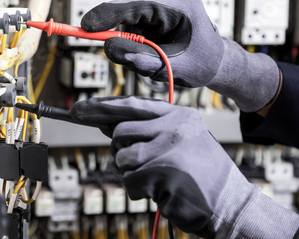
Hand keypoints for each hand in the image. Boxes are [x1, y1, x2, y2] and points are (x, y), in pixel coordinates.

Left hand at [71, 96, 298, 237]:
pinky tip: (161, 191)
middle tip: (141, 162)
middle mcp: (174, 128)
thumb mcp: (182, 139)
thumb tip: (108, 125)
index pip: (131, 105)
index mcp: (179, 115)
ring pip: (122, 158)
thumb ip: (149, 129)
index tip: (78, 109)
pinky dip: (138, 191)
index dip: (102, 108)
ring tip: (158, 178)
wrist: (231, 204)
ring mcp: (168, 150)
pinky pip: (129, 182)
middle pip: (120, 133)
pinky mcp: (162, 174)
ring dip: (132, 173)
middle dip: (122, 151)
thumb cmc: (202, 172)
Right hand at [81, 0, 279, 111]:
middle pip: (130, 14)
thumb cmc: (201, 64)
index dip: (107, 15)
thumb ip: (140, 59)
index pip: (135, 6)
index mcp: (179, 7)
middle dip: (127, 37)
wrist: (218, 62)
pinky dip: (138, 39)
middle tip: (139, 59)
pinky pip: (137, 23)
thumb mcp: (171, 67)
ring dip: (134, 41)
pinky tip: (155, 48)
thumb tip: (109, 48)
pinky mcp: (160, 9)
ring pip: (131, 21)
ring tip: (156, 56)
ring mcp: (165, 1)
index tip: (85, 25)